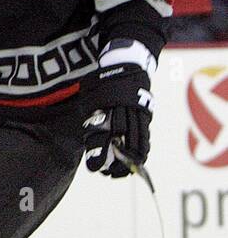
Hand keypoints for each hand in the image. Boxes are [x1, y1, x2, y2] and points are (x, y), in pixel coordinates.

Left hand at [83, 62, 153, 177]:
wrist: (126, 64)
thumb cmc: (102, 83)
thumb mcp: (90, 97)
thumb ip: (91, 117)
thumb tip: (90, 139)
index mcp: (105, 109)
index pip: (102, 136)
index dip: (99, 154)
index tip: (96, 169)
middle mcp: (123, 113)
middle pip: (121, 143)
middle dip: (116, 162)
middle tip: (109, 173)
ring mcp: (137, 113)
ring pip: (137, 142)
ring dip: (131, 160)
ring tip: (122, 172)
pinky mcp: (146, 115)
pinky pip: (146, 136)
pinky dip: (143, 150)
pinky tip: (138, 162)